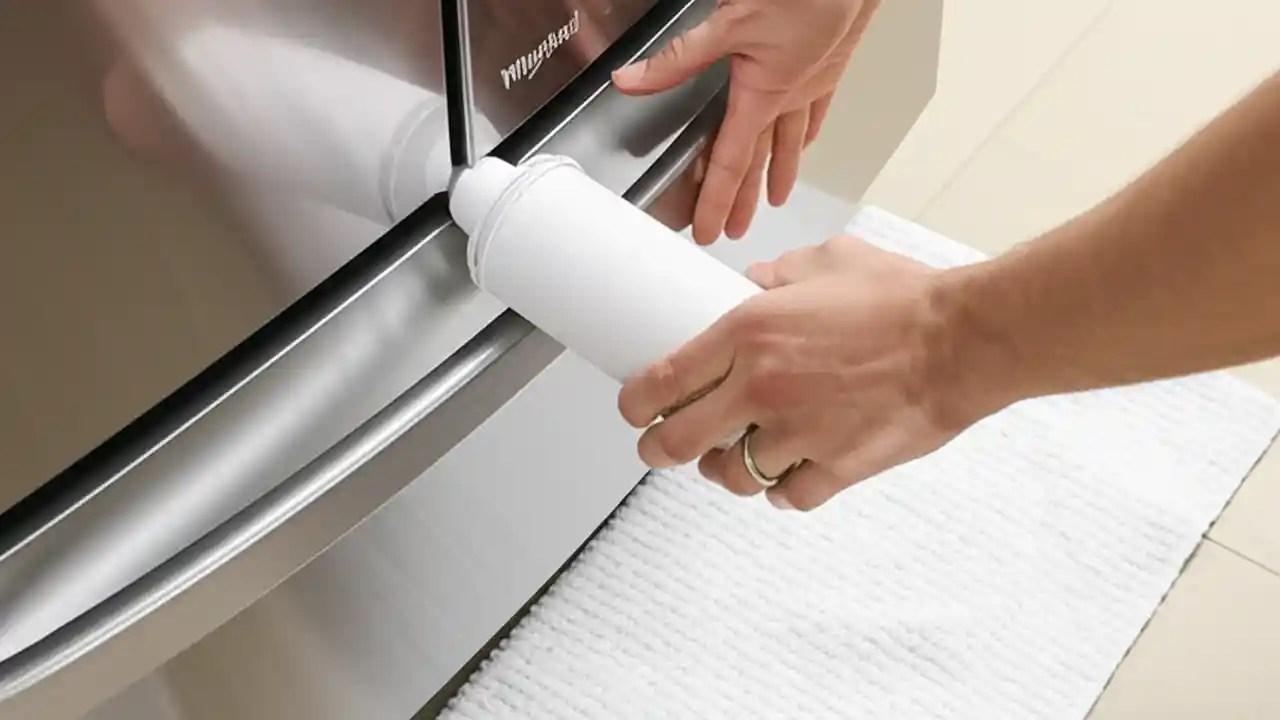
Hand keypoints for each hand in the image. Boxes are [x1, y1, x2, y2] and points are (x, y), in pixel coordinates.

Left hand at [612, 0, 878, 243]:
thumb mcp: (729, 24)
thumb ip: (679, 58)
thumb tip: (633, 81)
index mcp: (762, 97)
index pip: (732, 163)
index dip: (717, 201)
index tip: (708, 231)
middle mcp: (789, 99)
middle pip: (761, 161)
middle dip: (745, 200)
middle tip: (736, 231)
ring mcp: (812, 85)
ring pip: (792, 141)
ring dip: (780, 172)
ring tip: (775, 199)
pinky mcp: (830, 66)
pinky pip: (816, 109)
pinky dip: (806, 131)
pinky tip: (806, 140)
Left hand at [618, 236, 1012, 510]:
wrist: (963, 339)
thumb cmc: (902, 298)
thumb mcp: (829, 261)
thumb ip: (779, 274)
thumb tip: (751, 281)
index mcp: (749, 333)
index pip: (662, 380)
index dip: (636, 403)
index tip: (634, 409)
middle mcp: (762, 388)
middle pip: (679, 443)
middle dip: (659, 449)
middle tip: (659, 448)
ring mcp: (798, 434)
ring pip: (733, 476)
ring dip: (725, 470)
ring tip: (730, 460)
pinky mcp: (836, 468)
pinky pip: (787, 496)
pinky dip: (781, 490)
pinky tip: (786, 475)